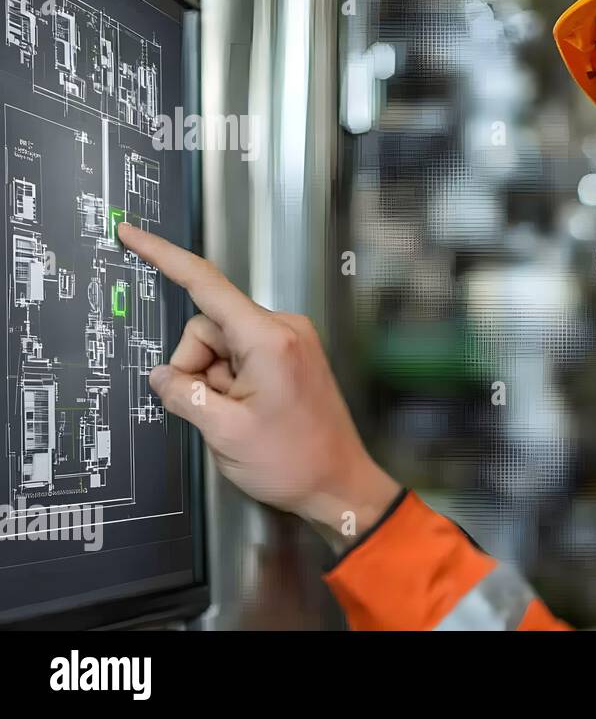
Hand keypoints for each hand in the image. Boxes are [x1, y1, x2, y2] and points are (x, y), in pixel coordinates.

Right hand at [117, 222, 401, 553]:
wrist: (340, 485)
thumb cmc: (293, 461)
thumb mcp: (223, 432)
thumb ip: (184, 394)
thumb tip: (164, 376)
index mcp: (269, 338)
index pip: (205, 285)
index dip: (163, 257)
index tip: (132, 234)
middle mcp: (283, 329)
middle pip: (207, 327)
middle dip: (197, 368)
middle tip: (219, 410)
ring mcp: (290, 341)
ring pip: (221, 345)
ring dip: (216, 380)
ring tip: (243, 416)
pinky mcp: (291, 355)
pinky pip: (242, 356)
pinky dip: (233, 382)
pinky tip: (251, 411)